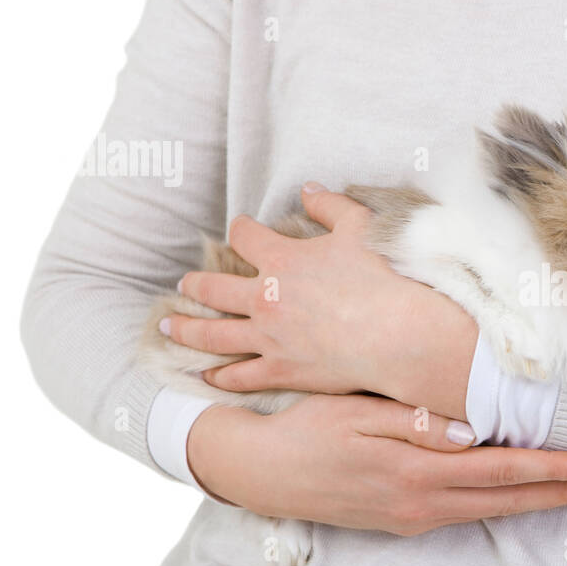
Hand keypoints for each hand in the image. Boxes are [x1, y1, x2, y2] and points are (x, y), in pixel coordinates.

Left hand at [164, 185, 477, 420]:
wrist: (398, 335)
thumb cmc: (383, 278)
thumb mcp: (360, 227)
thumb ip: (330, 205)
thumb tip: (309, 189)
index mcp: (281, 259)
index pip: (243, 236)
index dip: (240, 229)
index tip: (240, 230)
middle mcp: (264, 298)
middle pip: (212, 289)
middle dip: (195, 285)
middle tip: (184, 285)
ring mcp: (269, 338)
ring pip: (213, 335)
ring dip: (186, 330)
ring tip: (169, 327)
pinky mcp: (281, 371)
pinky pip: (239, 376)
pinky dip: (218, 376)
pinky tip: (205, 375)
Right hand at [187, 394, 566, 534]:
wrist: (262, 472)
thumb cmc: (309, 429)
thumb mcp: (359, 412)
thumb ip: (416, 422)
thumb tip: (469, 432)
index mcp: (415, 471)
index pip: (498, 471)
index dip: (547, 469)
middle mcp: (419, 503)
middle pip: (504, 500)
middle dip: (556, 493)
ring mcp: (411, 519)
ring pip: (486, 512)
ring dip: (533, 502)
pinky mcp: (401, 523)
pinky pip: (462, 513)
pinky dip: (497, 504)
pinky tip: (515, 495)